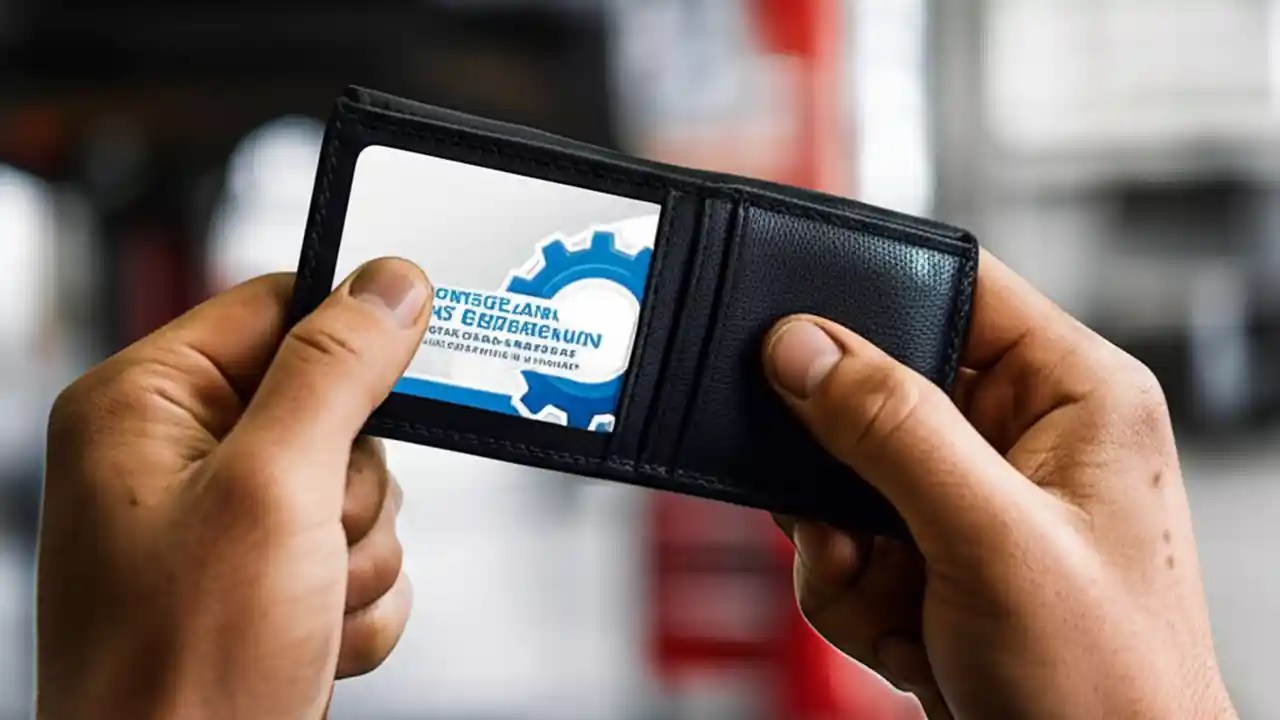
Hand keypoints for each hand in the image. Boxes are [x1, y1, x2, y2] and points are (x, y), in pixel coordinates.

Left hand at [38, 259, 431, 718]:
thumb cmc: (178, 672)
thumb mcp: (270, 492)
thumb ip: (335, 372)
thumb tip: (389, 284)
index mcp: (146, 408)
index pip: (277, 309)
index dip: (349, 338)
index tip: (404, 369)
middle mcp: (181, 460)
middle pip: (337, 410)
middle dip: (351, 490)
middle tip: (311, 538)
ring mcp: (229, 526)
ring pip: (360, 491)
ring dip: (358, 555)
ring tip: (304, 605)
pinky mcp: (269, 580)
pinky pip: (361, 554)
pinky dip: (358, 601)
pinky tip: (312, 636)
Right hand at [764, 251, 1236, 718]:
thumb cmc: (1109, 687)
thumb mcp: (993, 541)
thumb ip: (895, 431)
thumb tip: (804, 348)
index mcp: (1071, 395)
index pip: (958, 286)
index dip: (874, 291)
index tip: (792, 321)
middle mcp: (1020, 437)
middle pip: (876, 390)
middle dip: (839, 468)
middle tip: (847, 516)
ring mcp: (971, 503)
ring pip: (842, 475)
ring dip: (842, 547)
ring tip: (891, 598)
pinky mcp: (935, 560)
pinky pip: (843, 542)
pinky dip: (849, 595)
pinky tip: (902, 638)